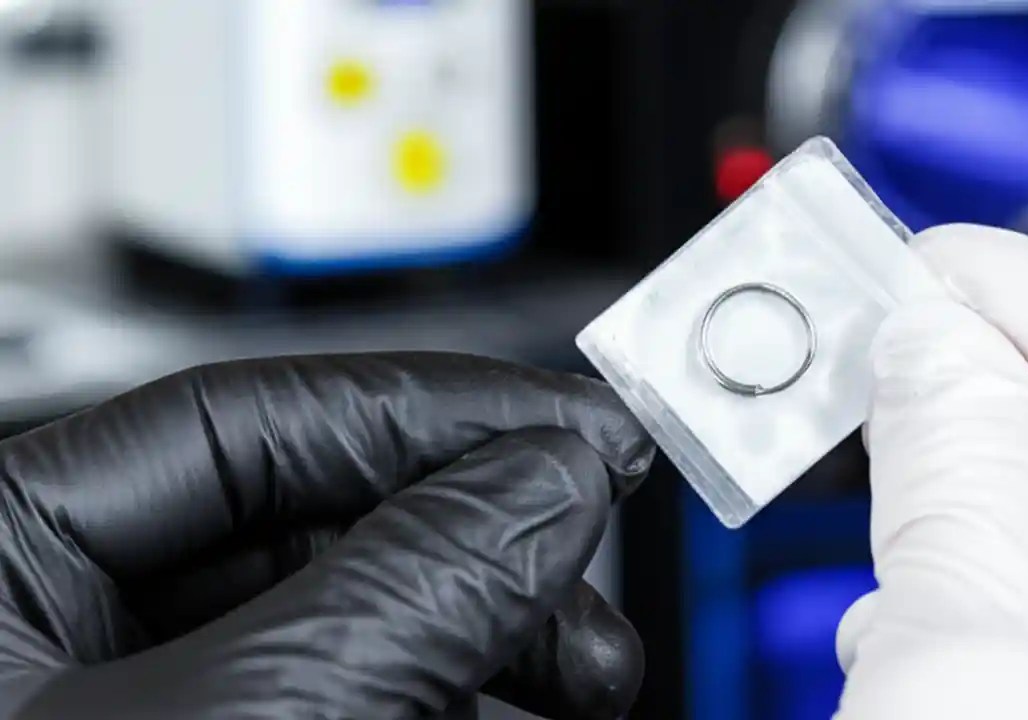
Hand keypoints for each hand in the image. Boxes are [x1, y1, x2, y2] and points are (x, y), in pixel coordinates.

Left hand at [0, 353, 653, 719]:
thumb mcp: (247, 717)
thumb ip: (402, 586)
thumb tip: (548, 478)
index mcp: (2, 557)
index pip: (251, 417)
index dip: (439, 408)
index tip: (577, 426)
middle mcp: (67, 627)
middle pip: (321, 522)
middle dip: (485, 542)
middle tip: (597, 559)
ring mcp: (146, 705)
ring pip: (352, 625)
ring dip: (493, 637)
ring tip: (590, 676)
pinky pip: (344, 703)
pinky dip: (448, 701)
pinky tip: (519, 715)